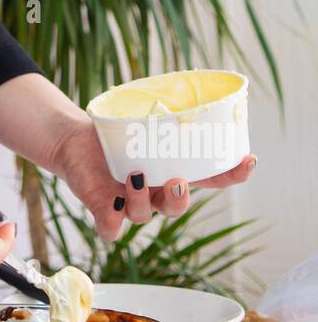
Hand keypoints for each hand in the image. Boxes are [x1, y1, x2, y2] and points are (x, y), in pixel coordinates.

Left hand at [53, 116, 257, 241]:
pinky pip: (110, 228)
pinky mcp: (102, 209)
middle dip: (180, 198)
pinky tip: (113, 211)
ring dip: (142, 200)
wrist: (74, 142)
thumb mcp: (137, 120)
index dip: (233, 173)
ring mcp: (128, 203)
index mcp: (172, 170)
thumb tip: (175, 93)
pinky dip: (111, 223)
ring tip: (135, 177)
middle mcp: (155, 192)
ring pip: (143, 214)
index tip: (248, 158)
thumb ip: (156, 113)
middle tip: (177, 180)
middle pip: (177, 205)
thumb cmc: (113, 132)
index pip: (211, 178)